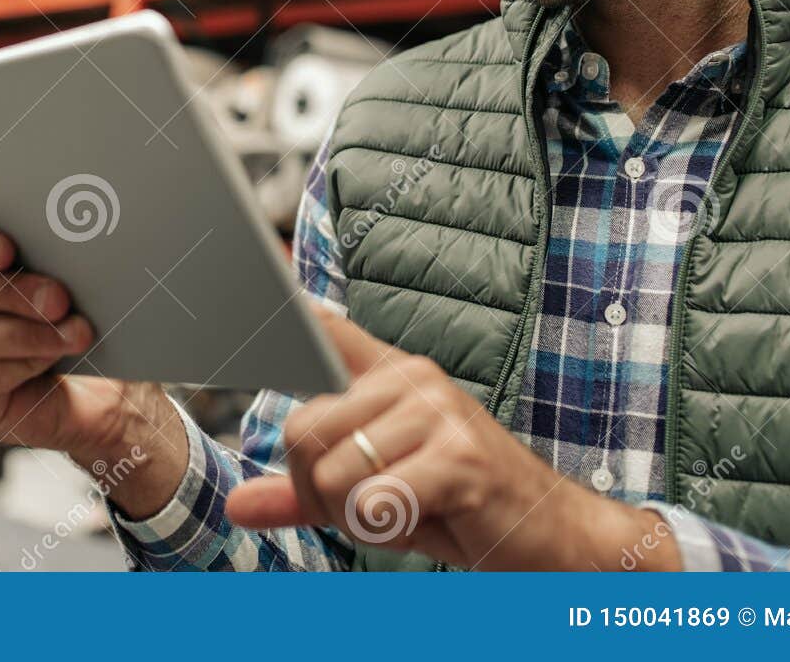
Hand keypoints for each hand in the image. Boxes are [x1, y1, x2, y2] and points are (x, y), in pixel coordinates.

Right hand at [0, 218, 179, 481]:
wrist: (91, 393)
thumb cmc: (71, 326)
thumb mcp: (66, 285)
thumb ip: (56, 259)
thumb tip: (77, 231)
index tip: (7, 250)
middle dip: (16, 291)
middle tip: (60, 299)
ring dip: (30, 333)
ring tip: (75, 333)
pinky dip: (24, 366)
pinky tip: (52, 360)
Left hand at [225, 306, 678, 570]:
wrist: (552, 534)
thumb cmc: (458, 505)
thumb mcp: (375, 494)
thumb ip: (306, 495)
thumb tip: (236, 505)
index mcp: (391, 374)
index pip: (322, 326)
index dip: (277, 302)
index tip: (256, 255)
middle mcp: (412, 378)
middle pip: (302, 430)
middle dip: (318, 491)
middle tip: (371, 505)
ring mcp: (438, 412)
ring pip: (331, 472)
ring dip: (355, 516)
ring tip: (405, 510)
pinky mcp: (459, 456)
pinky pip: (374, 499)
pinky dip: (385, 527)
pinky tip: (428, 517)